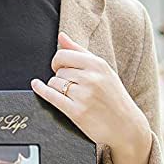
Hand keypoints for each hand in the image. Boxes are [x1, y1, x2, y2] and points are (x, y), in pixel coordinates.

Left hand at [32, 32, 147, 156]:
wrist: (126, 127)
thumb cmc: (115, 98)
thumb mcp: (103, 70)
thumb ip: (80, 52)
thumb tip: (61, 36)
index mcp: (98, 65)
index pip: (64, 55)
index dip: (57, 61)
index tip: (58, 67)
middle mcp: (91, 78)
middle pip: (59, 70)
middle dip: (60, 77)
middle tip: (71, 86)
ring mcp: (84, 95)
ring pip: (54, 83)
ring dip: (56, 88)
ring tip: (70, 95)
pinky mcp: (77, 112)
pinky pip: (51, 96)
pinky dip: (41, 90)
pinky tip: (36, 85)